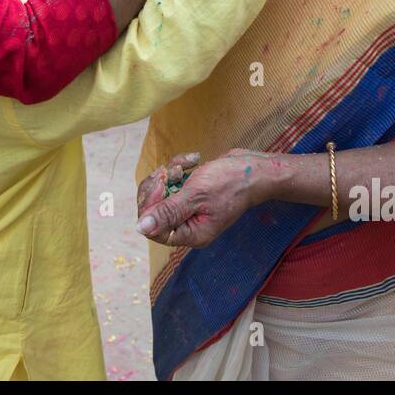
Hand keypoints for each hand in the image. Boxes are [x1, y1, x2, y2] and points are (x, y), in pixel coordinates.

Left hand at [136, 149, 275, 248]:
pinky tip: (192, 160)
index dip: (150, 205)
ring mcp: (188, 209)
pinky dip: (177, 168)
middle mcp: (188, 225)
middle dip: (157, 186)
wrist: (253, 170)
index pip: (153, 229)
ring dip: (168, 173)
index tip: (160, 183)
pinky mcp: (190, 194)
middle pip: (153, 210)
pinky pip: (171, 182)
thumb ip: (168, 213)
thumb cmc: (230, 183)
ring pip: (160, 192)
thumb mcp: (196, 196)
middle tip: (168, 172)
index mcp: (190, 234)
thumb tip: (141, 228)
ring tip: (183, 166)